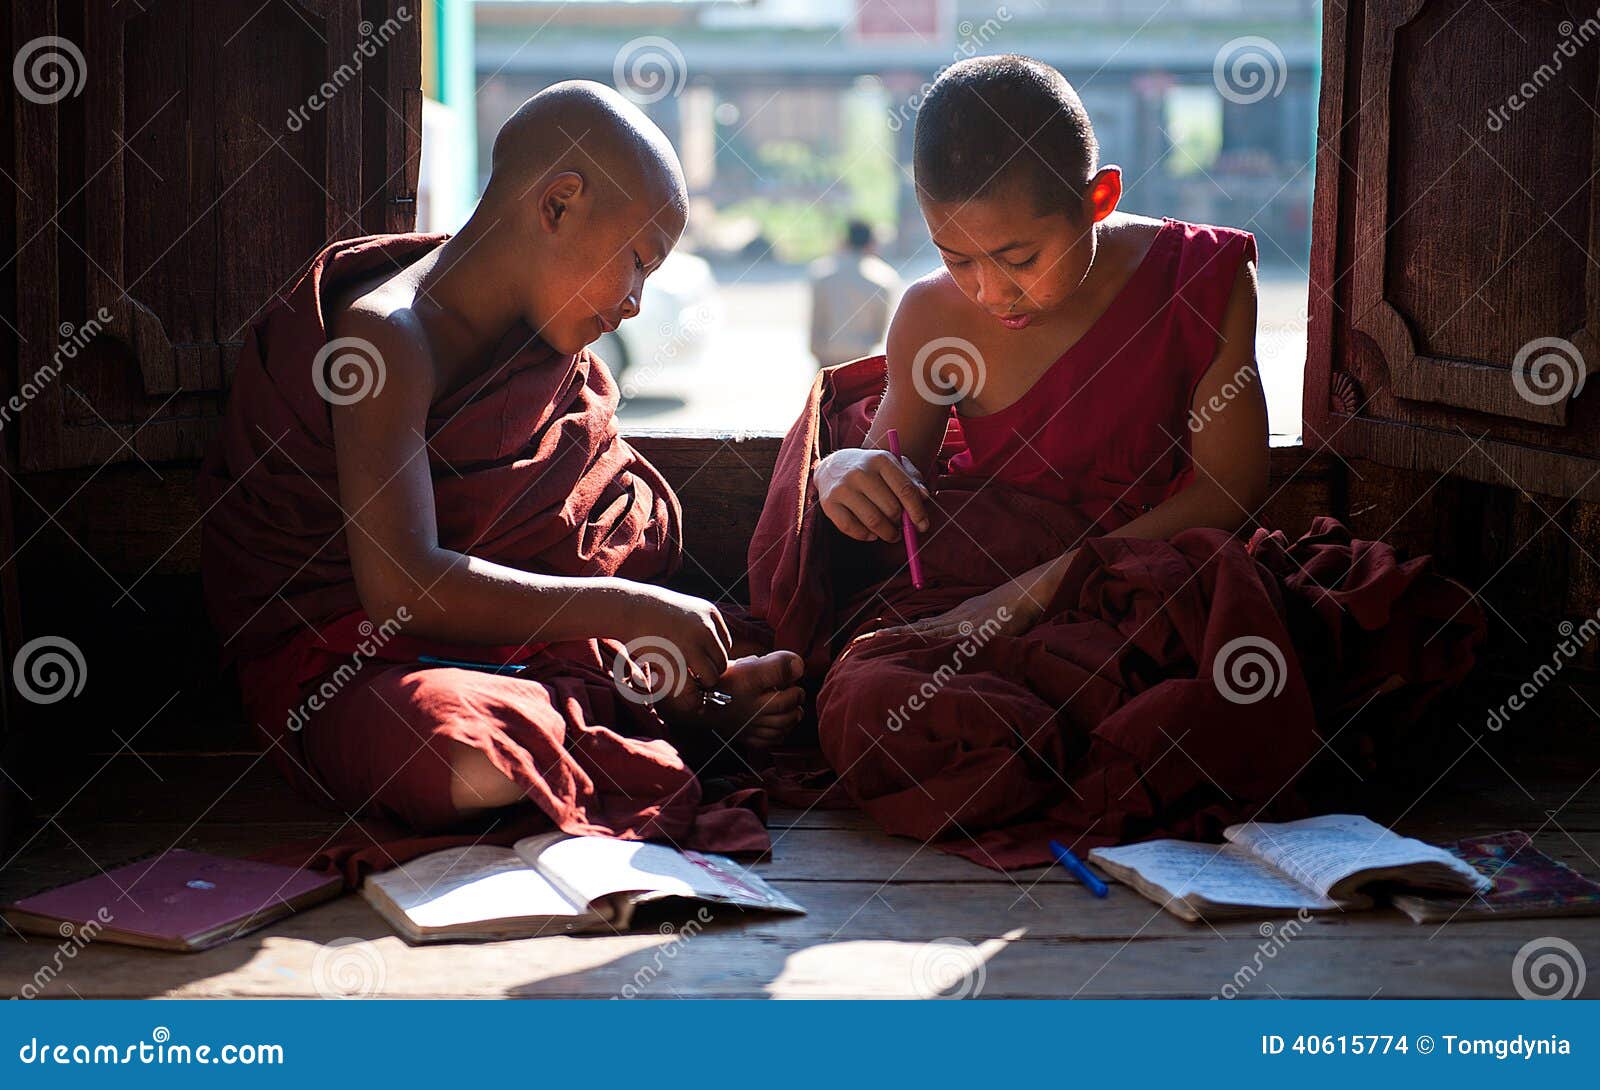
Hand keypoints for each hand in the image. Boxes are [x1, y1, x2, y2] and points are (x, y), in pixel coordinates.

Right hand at [613, 584, 732, 698]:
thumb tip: (712, 658)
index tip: (695, 658)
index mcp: (710, 613)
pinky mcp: (674, 662)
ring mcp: (691, 646)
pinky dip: (691, 697)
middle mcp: (705, 628)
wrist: (626, 607)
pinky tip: (683, 694)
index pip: (725, 645)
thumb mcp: (686, 609)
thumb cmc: (652, 610)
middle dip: (707, 671)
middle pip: (721, 662)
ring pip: (711, 677)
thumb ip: (702, 628)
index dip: (711, 656)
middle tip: (689, 673)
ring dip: (700, 684)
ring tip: (684, 680)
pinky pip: (692, 688)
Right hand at [813, 447, 930, 542]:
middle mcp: (860, 472)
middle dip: (901, 524)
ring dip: (887, 534)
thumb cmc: (870, 469)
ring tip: (891, 534)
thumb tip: (924, 497)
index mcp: (880, 460)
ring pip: (873, 521)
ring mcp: (843, 488)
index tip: (923, 526)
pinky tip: (871, 534)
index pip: (905, 490)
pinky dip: (865, 536)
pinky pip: (851, 528)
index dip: (917, 512)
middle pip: (891, 508)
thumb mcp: (892, 465)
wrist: (833, 465)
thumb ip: (911, 479)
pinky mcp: (829, 503)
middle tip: (902, 528)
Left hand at [870, 554, 1073, 640]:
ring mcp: (967, 624)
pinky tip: (917, 647)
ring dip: (902, 639)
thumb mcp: (985, 618)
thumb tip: (949, 644)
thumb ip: (967, 628)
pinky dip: (933, 643)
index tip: (870, 639)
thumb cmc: (1013, 605)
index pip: (919, 628)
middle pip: (916, 630)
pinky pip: (952, 638)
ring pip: (928, 633)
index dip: (895, 634)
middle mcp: (956, 620)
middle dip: (889, 638)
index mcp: (955, 618)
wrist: (1032, 590)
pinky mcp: (980, 628)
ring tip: (876, 644)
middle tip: (860, 644)